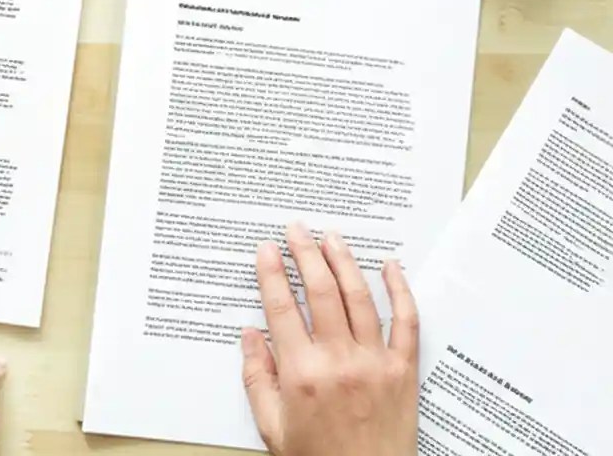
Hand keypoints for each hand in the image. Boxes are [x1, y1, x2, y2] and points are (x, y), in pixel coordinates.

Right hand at [241, 223, 419, 455]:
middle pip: (320, 292)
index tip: (267, 249)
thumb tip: (249, 336)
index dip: (272, 274)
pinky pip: (405, 321)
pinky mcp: (402, 370)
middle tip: (296, 229)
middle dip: (305, 254)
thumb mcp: (272, 426)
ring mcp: (373, 362)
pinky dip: (399, 290)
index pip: (281, 309)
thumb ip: (256, 378)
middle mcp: (338, 361)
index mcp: (301, 374)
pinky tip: (390, 267)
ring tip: (332, 237)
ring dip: (343, 261)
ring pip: (358, 298)